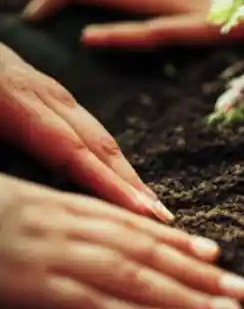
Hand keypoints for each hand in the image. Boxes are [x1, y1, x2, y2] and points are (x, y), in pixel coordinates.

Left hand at [0, 42, 171, 219]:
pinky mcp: (37, 88)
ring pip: (93, 132)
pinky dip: (103, 154)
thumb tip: (16, 186)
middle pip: (96, 142)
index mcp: (13, 99)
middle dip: (131, 184)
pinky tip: (112, 173)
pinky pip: (80, 125)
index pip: (72, 150)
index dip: (110, 185)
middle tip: (163, 221)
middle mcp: (39, 92)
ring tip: (147, 206)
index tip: (144, 214)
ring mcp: (41, 87)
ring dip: (123, 171)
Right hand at [0, 174, 243, 308]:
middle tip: (242, 294)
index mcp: (47, 206)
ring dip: (188, 297)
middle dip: (197, 275)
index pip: (123, 225)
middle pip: (142, 252)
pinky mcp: (29, 286)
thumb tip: (68, 248)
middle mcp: (56, 225)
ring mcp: (45, 254)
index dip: (173, 242)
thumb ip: (34, 226)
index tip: (213, 256)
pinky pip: (96, 305)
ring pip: (134, 277)